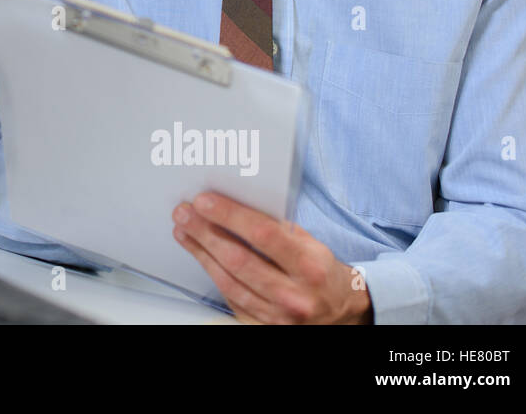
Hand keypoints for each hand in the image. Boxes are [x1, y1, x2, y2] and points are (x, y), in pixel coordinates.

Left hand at [172, 192, 372, 323]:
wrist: (340, 312)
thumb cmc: (320, 271)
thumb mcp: (310, 244)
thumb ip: (277, 227)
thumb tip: (233, 203)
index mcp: (310, 266)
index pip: (264, 235)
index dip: (230, 216)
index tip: (204, 200)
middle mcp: (294, 294)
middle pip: (238, 259)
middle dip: (205, 232)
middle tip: (184, 213)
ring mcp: (277, 315)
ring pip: (228, 281)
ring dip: (200, 251)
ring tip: (184, 230)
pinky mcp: (263, 326)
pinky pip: (230, 297)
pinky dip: (211, 272)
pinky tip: (199, 253)